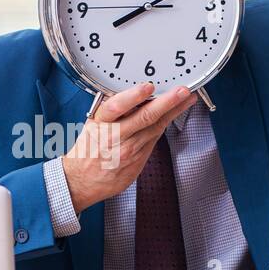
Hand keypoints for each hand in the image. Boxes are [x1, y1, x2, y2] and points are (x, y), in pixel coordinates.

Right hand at [60, 82, 196, 213]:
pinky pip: (154, 139)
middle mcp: (115, 137)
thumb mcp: (92, 125)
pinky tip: (174, 115)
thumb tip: (130, 93)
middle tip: (182, 91)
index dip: (134, 96)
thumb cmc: (86, 151)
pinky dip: (165, 125)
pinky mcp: (138, 161)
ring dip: (174, 112)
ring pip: (155, 128)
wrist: (81, 182)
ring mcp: (129, 150)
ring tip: (186, 100)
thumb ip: (111, 110)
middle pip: (144, 117)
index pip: (116, 107)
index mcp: (101, 124)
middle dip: (167, 102)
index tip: (148, 87)